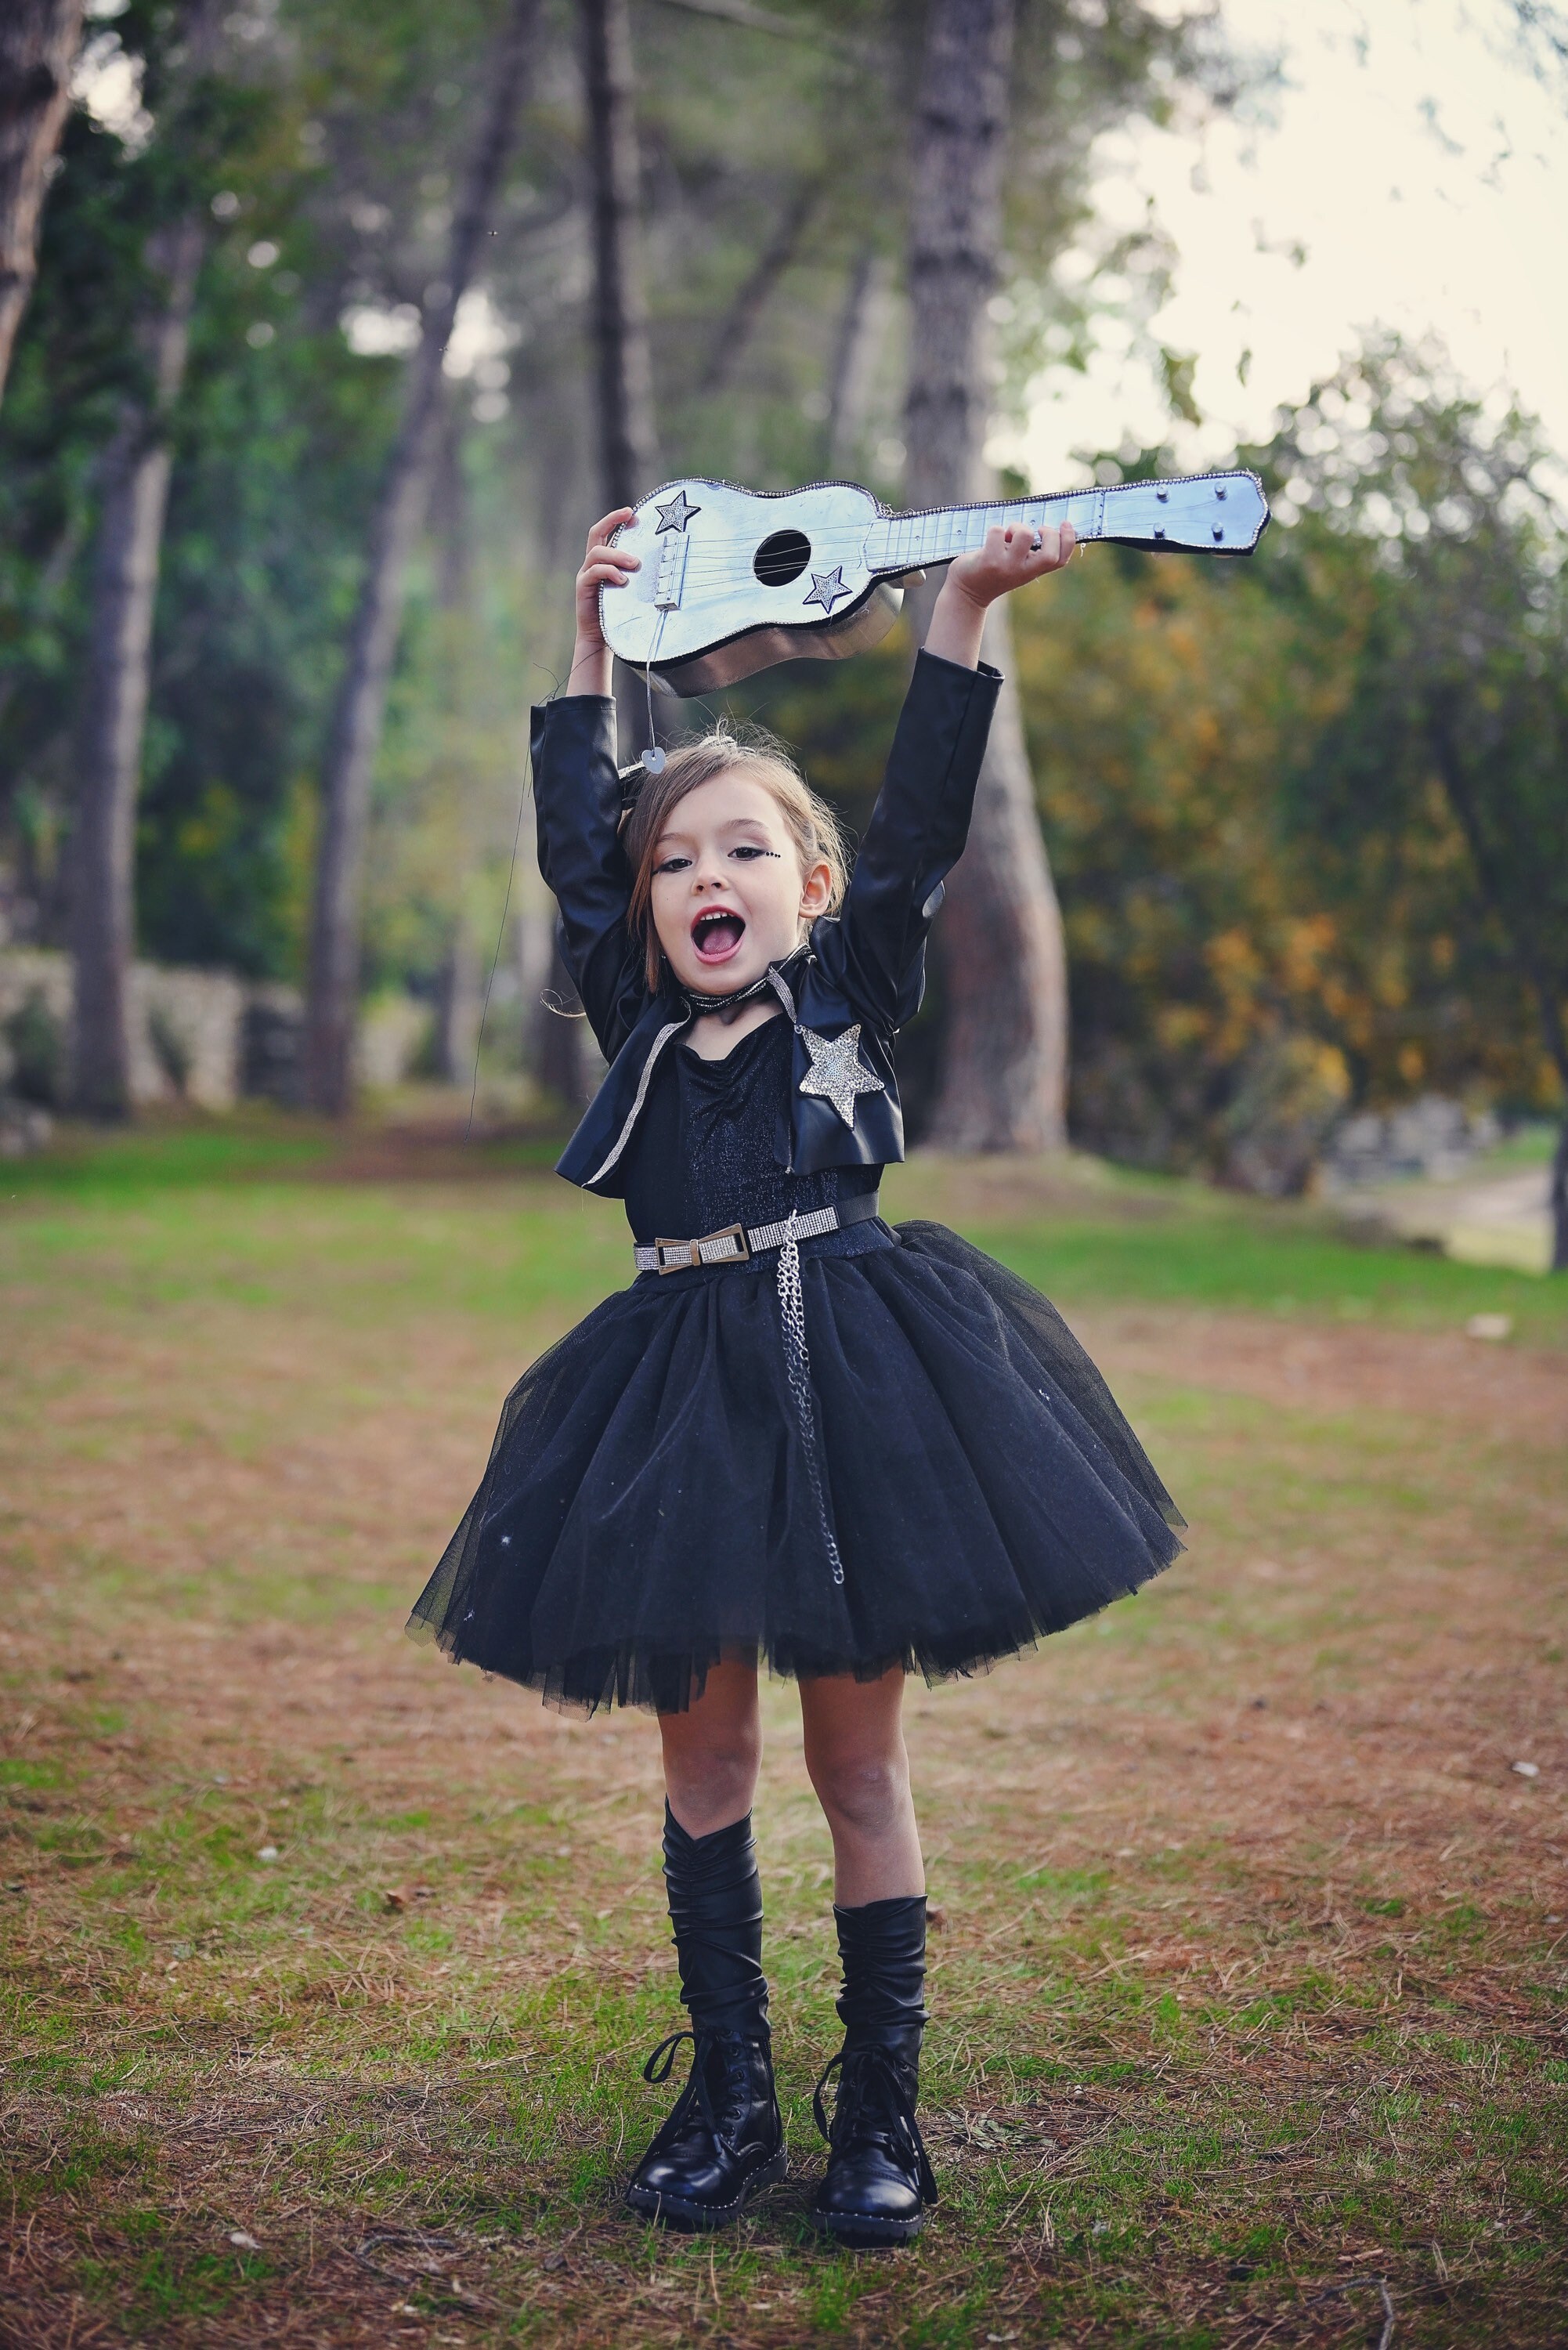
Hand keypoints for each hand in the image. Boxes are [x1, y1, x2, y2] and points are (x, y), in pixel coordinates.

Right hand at [566, 507, 640, 696]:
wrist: (601, 640)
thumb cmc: (621, 614)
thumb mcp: (635, 590)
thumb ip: (642, 576)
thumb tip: (671, 566)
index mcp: (603, 562)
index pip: (605, 533)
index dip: (616, 519)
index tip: (632, 511)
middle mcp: (592, 565)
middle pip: (595, 534)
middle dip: (612, 521)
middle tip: (630, 516)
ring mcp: (586, 575)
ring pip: (597, 553)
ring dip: (617, 554)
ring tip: (634, 564)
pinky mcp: (583, 588)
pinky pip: (594, 573)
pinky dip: (609, 573)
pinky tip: (623, 581)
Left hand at [925, 518, 1075, 669]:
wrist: (967, 591)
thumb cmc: (994, 569)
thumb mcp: (1016, 563)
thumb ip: (1030, 551)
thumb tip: (1041, 524)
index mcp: (1033, 570)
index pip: (1060, 560)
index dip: (1068, 540)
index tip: (1064, 523)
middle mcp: (1023, 571)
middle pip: (1049, 554)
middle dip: (1048, 534)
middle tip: (1037, 530)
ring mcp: (1006, 566)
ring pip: (1023, 534)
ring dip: (1016, 527)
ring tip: (1007, 535)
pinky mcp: (989, 561)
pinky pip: (997, 532)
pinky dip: (994, 530)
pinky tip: (989, 542)